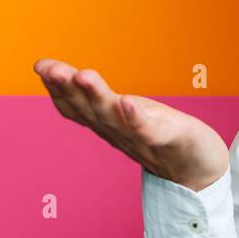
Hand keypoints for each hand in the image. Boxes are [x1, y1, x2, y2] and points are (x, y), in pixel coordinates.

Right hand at [32, 58, 228, 191]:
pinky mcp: (170, 141)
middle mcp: (119, 130)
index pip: (77, 105)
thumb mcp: (122, 116)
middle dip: (67, 88)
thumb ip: (94, 98)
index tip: (40, 66)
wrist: (198, 171)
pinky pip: (151, 131)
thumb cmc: (161, 137)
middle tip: (50, 69)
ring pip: (114, 117)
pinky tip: (128, 104)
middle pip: (89, 109)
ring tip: (83, 75)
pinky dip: (138, 119)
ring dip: (97, 97)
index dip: (57, 87)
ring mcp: (143, 137)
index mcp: (108, 122)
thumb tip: (56, 73)